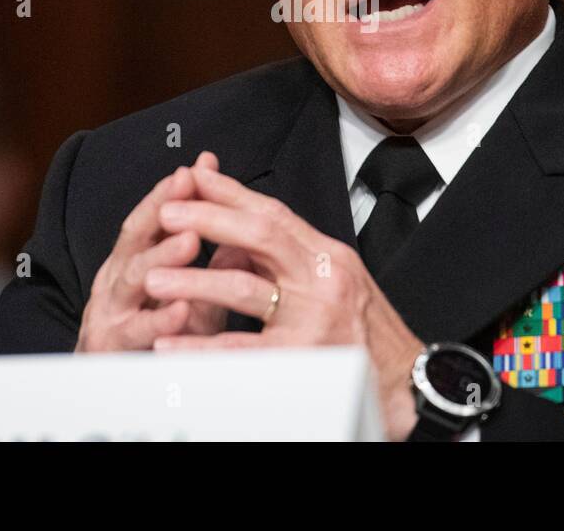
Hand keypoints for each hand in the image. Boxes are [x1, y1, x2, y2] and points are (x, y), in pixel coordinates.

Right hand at [75, 151, 248, 350]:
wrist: (112, 390)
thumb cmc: (155, 335)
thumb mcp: (188, 292)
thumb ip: (212, 260)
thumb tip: (242, 222)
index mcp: (130, 262)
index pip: (150, 220)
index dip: (169, 193)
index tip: (194, 169)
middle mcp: (114, 282)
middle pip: (134, 239)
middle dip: (161, 212)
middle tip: (187, 188)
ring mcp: (109, 313)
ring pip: (132, 279)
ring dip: (162, 257)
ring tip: (191, 241)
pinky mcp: (112, 348)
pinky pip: (136, 332)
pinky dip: (158, 320)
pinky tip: (181, 310)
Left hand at [146, 164, 423, 440]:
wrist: (410, 385)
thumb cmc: (371, 335)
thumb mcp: (338, 281)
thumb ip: (292, 258)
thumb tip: (239, 236)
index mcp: (329, 255)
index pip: (274, 213)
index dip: (230, 192)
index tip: (194, 177)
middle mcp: (324, 279)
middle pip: (260, 234)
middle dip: (208, 219)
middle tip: (167, 212)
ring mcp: (313, 320)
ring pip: (244, 289)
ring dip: (192, 280)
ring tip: (152, 276)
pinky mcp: (301, 361)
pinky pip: (241, 351)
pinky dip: (201, 346)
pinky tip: (170, 342)